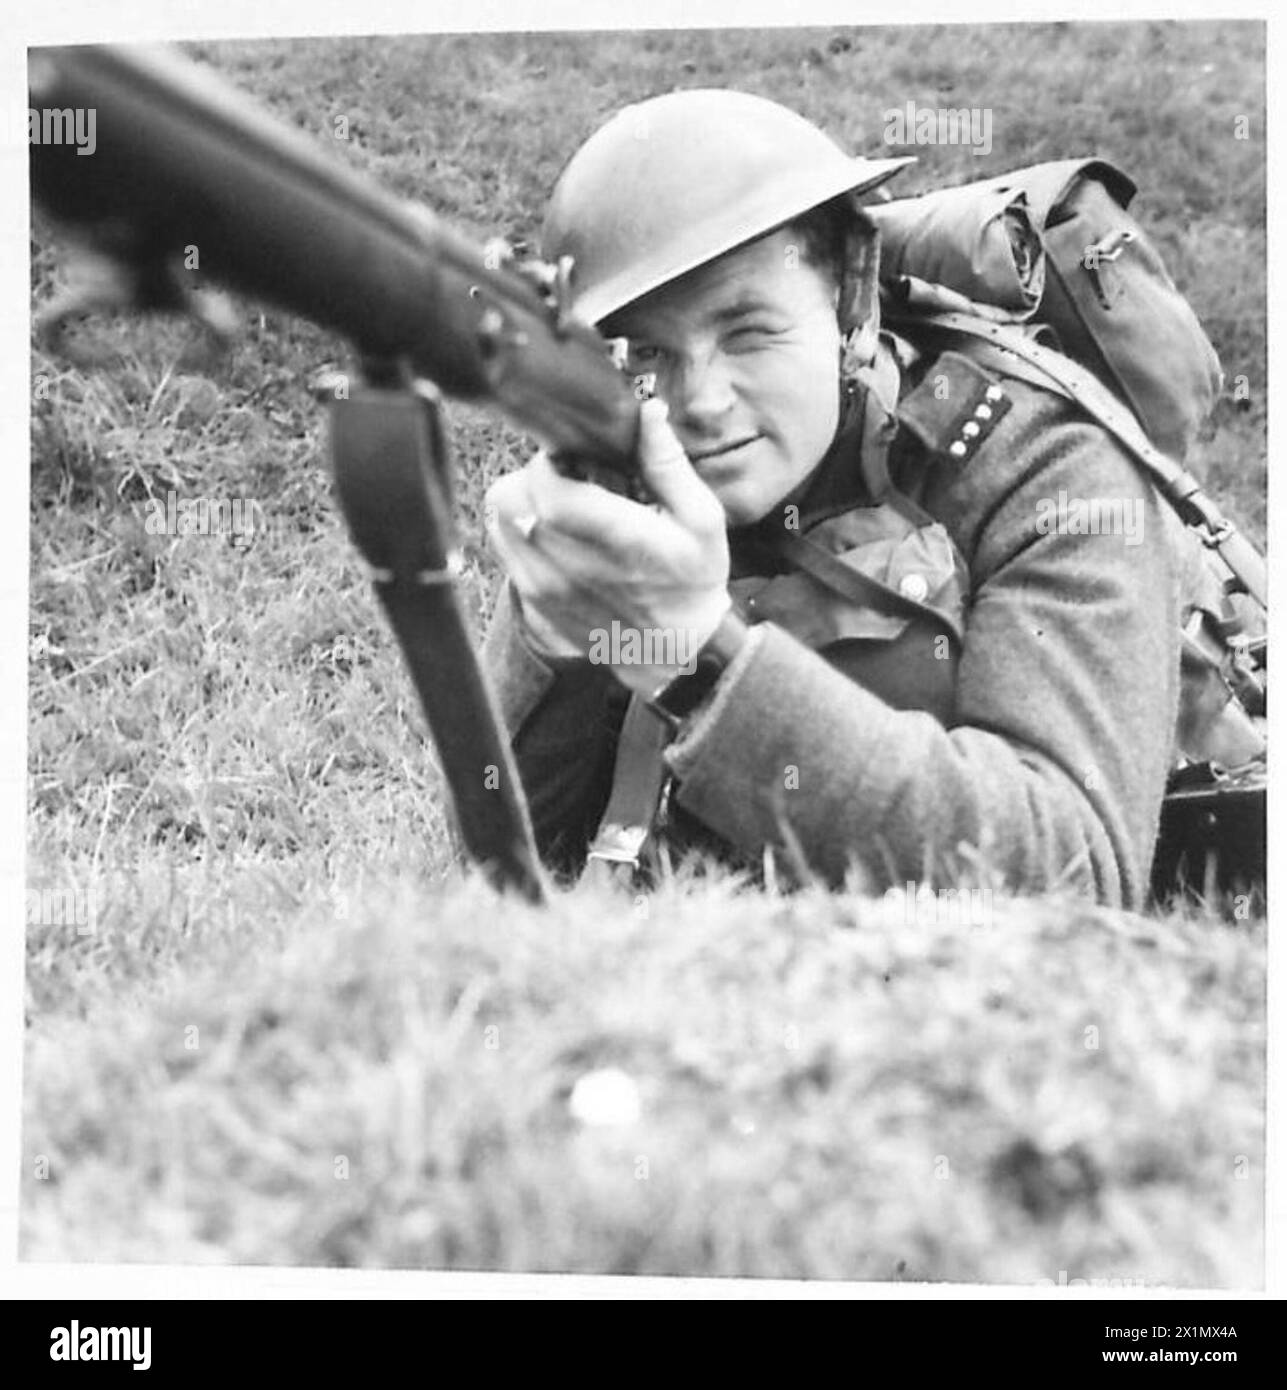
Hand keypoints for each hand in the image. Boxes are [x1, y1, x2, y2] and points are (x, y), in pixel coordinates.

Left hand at [485, 399, 731, 693]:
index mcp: (618, 540)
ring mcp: (547, 588)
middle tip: (568, 479)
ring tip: (560, 505)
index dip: (552, 461)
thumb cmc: (691, 580)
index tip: (574, 458)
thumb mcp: (701, 518)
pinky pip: (502, 547)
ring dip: (522, 501)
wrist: (675, 652)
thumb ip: (668, 464)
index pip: (547, 486)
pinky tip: (553, 534)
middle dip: (535, 476)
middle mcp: (572, 566)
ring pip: (499, 519)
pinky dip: (518, 530)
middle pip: (513, 497)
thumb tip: (648, 412)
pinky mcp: (534, 602)